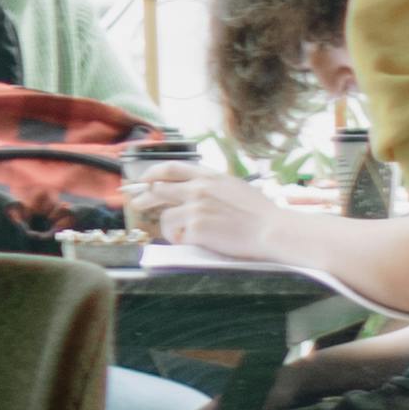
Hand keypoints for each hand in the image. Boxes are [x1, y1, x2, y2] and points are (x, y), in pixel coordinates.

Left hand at [128, 166, 293, 263]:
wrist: (271, 230)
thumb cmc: (260, 213)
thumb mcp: (234, 187)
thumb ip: (211, 185)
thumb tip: (192, 188)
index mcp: (209, 176)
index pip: (171, 168)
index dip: (152, 173)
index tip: (144, 179)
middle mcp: (198, 189)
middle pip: (158, 189)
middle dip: (143, 196)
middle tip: (137, 203)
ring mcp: (195, 208)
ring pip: (165, 217)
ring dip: (170, 228)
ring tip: (185, 235)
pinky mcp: (195, 228)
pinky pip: (177, 235)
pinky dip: (182, 240)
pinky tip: (197, 241)